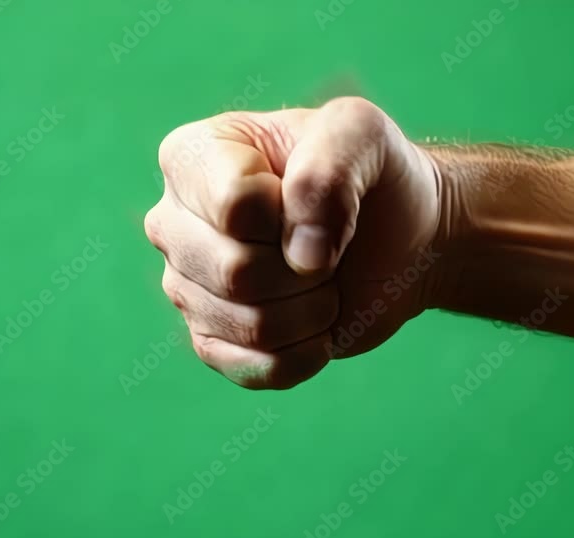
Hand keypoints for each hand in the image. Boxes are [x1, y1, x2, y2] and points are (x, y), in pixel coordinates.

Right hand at [145, 97, 443, 388]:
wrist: (400, 235)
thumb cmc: (372, 173)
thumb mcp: (363, 133)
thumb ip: (330, 166)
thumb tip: (302, 255)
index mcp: (191, 157)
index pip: (233, 206)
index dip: (293, 214)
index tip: (319, 197)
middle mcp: (173, 222)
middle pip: (234, 271)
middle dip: (307, 269)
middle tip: (329, 247)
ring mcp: (186, 286)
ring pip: (248, 324)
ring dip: (314, 310)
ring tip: (326, 281)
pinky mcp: (212, 340)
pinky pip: (255, 369)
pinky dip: (308, 352)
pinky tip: (320, 325)